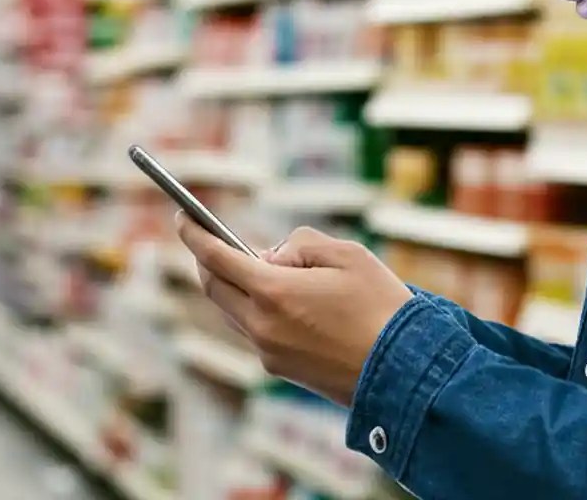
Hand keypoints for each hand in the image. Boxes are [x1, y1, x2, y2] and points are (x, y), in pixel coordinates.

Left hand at [176, 214, 412, 405]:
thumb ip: (301, 244)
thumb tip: (273, 257)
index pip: (215, 258)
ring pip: (232, 311)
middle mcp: (261, 326)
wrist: (404, 369)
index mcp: (273, 293)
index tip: (183, 217)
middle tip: (214, 239)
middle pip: (215, 288)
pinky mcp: (282, 369)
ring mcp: (269, 352)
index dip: (194, 234)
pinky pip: (254, 331)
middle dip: (208, 260)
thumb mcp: (347, 253)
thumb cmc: (381, 306)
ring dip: (234, 286)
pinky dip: (255, 308)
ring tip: (259, 267)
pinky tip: (281, 299)